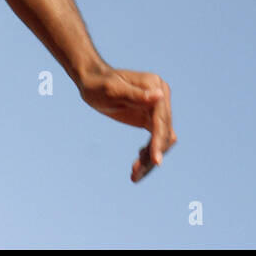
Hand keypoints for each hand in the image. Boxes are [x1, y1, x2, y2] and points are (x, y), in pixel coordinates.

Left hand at [78, 65, 176, 182]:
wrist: (91, 81)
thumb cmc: (99, 83)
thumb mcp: (113, 90)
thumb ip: (135, 95)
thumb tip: (160, 95)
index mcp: (156, 86)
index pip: (161, 119)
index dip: (159, 141)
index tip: (155, 161)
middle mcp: (161, 97)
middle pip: (164, 132)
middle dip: (153, 154)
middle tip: (136, 173)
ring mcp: (156, 109)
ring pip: (162, 140)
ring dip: (150, 158)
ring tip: (134, 174)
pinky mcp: (149, 119)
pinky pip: (155, 140)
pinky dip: (148, 153)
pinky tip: (137, 163)